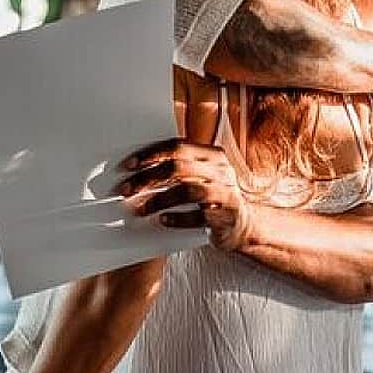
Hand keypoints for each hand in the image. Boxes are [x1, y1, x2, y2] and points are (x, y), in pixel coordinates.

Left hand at [116, 139, 251, 251]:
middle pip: (179, 168)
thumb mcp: (202, 176)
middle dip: (148, 178)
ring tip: (141, 208)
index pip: (178, 147)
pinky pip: (199, 217)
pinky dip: (178, 218)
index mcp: (213, 155)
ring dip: (159, 200)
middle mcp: (221, 171)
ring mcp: (226, 193)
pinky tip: (162, 220)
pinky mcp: (226, 217)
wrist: (245, 225)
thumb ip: (179, 169)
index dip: (151, 154)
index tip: (129, 165)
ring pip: (188, 191)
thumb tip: (138, 171)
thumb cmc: (213, 198)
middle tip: (127, 189)